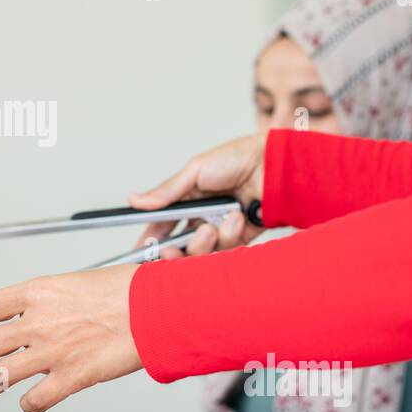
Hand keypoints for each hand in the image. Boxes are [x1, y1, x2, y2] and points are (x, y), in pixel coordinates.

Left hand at [0, 265, 140, 411]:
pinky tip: (29, 403)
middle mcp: (38, 322)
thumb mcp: (76, 282)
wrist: (155, 309)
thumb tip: (32, 315)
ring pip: (0, 375)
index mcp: (37, 292)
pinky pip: (35, 400)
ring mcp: (52, 351)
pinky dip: (27, 405)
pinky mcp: (71, 377)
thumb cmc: (126, 291)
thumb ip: (49, 301)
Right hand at [130, 134, 266, 257]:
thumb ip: (167, 192)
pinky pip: (226, 250)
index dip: (151, 240)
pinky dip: (229, 235)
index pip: (163, 225)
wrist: (276, 165)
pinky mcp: (241, 238)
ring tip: (211, 227)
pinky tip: (237, 218)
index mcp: (187, 200)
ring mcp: (221, 229)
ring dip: (203, 242)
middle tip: (170, 250)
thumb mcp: (196, 170)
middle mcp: (202, 217)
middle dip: (173, 251)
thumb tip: (135, 201)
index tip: (139, 251)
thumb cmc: (238, 158)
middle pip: (180, 245)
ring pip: (202, 252)